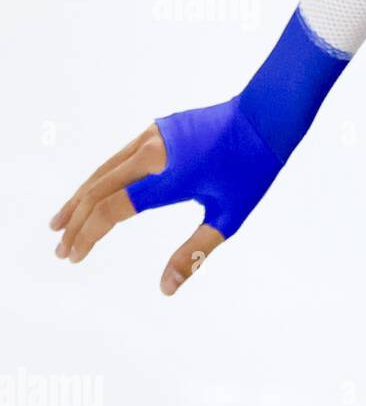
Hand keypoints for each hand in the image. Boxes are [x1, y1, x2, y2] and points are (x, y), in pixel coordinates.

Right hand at [50, 98, 283, 294]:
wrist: (265, 115)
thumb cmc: (252, 168)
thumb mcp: (229, 217)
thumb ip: (194, 252)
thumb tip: (165, 290)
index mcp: (170, 178)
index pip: (112, 210)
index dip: (87, 235)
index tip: (74, 257)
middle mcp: (153, 153)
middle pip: (97, 191)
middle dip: (75, 222)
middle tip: (60, 249)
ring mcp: (151, 137)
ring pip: (103, 171)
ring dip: (79, 199)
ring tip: (61, 223)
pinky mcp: (156, 130)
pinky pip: (118, 158)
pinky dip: (99, 179)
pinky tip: (91, 192)